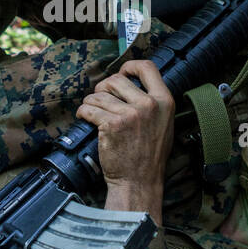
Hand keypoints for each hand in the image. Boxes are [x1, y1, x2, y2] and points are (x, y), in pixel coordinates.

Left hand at [76, 59, 174, 223]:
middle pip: (116, 79)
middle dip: (103, 88)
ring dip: (91, 102)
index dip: (130, 66)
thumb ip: (154, 103)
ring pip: (99, 95)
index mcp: (164, 101)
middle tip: (100, 99)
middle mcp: (148, 104)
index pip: (147, 67)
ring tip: (92, 112)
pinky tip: (85, 118)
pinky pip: (89, 108)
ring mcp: (130, 114)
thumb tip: (134, 85)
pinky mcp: (111, 124)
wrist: (139, 182)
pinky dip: (83, 113)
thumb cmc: (149, 157)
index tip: (122, 73)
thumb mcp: (164, 125)